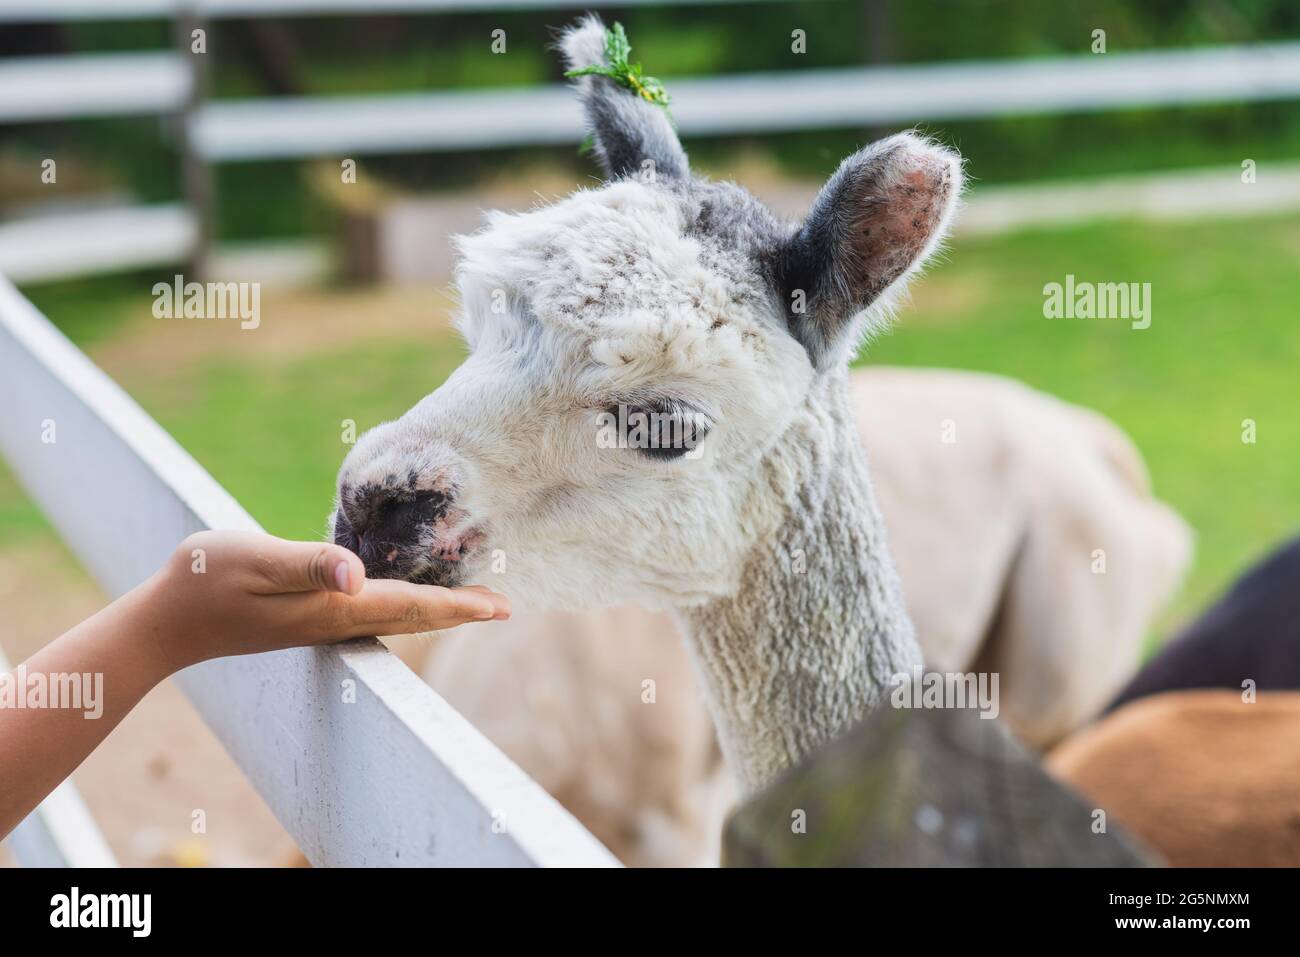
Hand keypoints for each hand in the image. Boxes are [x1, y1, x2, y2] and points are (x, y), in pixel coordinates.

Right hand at [137, 529, 510, 673]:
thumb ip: (308, 564)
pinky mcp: (308, 619)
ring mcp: (322, 625)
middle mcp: (336, 622)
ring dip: (436, 612)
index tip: (501, 609)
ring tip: (470, 605)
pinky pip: (372, 614)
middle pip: (412, 618)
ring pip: (395, 618)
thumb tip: (357, 576)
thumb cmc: (205, 581)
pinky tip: (408, 598)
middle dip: (460, 612)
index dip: (459, 607)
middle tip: (504, 609)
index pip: (411, 606)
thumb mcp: (255, 560)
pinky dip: (405, 606)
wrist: (166, 621)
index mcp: (333, 609)